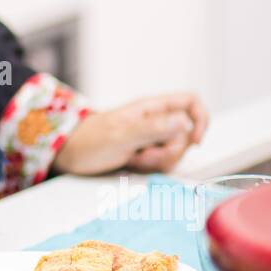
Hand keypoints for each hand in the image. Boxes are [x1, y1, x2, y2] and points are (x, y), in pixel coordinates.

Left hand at [53, 92, 208, 176]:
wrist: (70, 153)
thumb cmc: (89, 139)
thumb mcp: (121, 135)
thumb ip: (152, 128)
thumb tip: (184, 122)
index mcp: (152, 107)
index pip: (190, 102)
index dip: (200, 119)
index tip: (194, 140)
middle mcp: (155, 120)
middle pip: (186, 135)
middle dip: (170, 151)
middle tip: (143, 153)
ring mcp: (151, 137)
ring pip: (175, 152)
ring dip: (158, 161)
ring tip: (133, 157)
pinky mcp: (145, 153)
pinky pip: (162, 163)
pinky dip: (151, 167)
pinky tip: (132, 163)